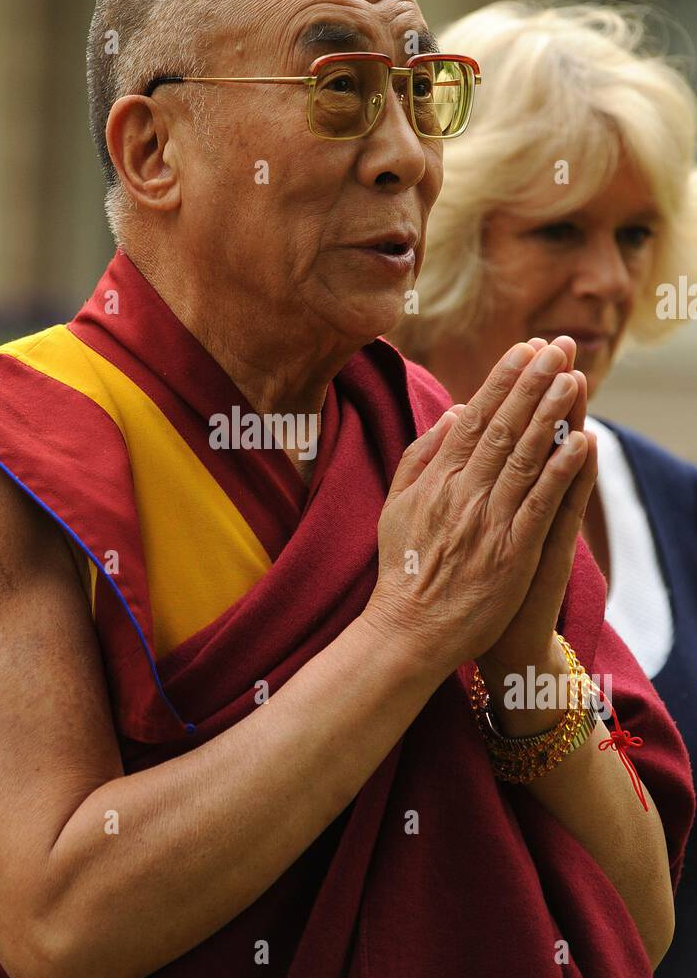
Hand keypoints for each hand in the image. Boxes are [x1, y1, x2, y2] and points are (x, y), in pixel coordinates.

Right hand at [364, 337, 588, 676]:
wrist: (408, 631)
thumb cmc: (403, 570)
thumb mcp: (396, 505)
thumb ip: (422, 456)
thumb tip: (452, 412)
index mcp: (436, 480)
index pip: (474, 418)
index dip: (502, 381)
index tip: (524, 349)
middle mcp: (462, 494)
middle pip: (503, 427)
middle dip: (533, 383)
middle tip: (557, 347)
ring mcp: (488, 522)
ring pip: (525, 458)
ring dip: (551, 415)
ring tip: (573, 378)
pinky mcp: (512, 553)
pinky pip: (540, 504)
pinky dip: (561, 471)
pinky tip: (581, 443)